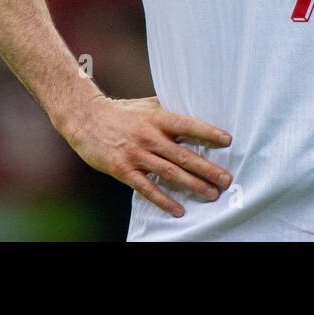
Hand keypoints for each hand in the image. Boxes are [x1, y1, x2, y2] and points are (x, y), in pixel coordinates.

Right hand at [63, 95, 232, 217]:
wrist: (85, 118)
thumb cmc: (121, 111)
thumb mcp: (147, 104)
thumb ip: (169, 110)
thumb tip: (196, 111)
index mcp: (158, 117)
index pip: (188, 125)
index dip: (208, 133)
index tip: (228, 140)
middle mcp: (149, 136)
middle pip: (183, 155)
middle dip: (208, 169)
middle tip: (227, 179)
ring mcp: (136, 155)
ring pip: (169, 173)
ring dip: (192, 185)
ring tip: (211, 194)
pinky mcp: (123, 170)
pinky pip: (147, 189)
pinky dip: (163, 201)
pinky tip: (178, 210)